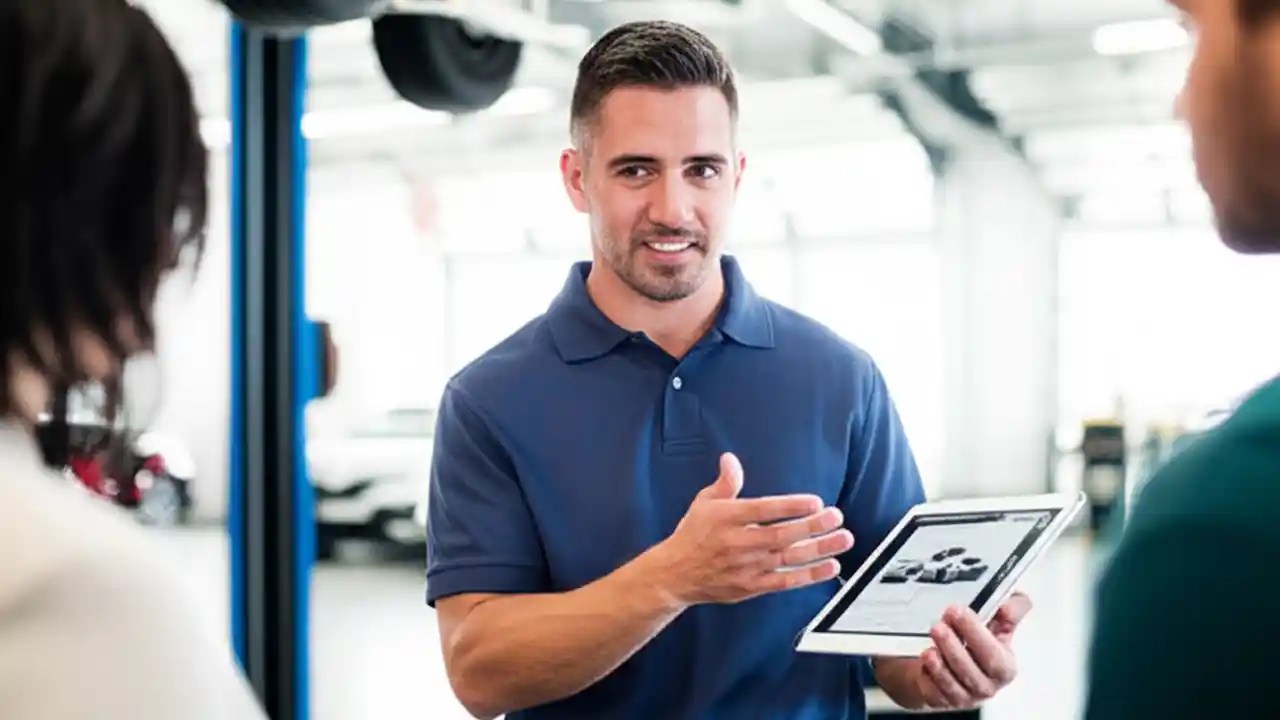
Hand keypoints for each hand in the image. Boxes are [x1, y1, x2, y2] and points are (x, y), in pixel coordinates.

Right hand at [646, 452, 853, 607]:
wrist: (675, 575)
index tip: (814, 502)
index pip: (764, 510)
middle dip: (813, 526)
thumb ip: (725, 482)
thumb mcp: (704, 503)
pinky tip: (829, 566)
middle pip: (781, 535)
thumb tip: (730, 459)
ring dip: (819, 549)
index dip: (791, 507)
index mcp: (728, 519)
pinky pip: (785, 582)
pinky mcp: (752, 586)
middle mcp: (739, 543)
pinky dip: (809, 576)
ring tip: (842, 539)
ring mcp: (747, 567)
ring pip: (789, 558)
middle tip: (836, 517)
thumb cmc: (692, 536)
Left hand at [913, 593, 1031, 709]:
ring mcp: (964, 696)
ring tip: (931, 638)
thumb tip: (1010, 606)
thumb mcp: (998, 622)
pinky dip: (929, 674)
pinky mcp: (942, 700)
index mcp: (1004, 667)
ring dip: (940, 659)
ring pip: (952, 682)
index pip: (994, 655)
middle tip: (940, 625)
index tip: (958, 611)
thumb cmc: (976, 643)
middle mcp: (986, 685)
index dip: (976, 633)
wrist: (951, 660)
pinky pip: (935, 692)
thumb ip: (1012, 609)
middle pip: (972, 671)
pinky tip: (926, 658)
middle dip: (954, 646)